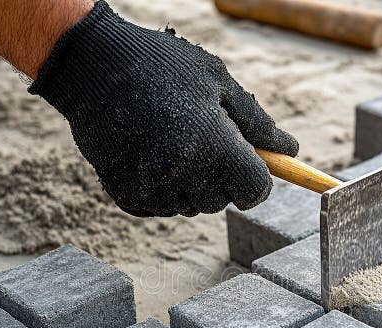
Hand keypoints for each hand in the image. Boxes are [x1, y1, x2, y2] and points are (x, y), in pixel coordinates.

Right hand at [29, 1, 297, 216]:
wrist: (91, 66)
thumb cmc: (162, 66)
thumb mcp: (218, 83)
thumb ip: (257, 123)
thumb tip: (290, 151)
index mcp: (212, 145)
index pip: (256, 191)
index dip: (259, 179)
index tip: (251, 164)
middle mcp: (181, 174)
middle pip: (224, 201)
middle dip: (224, 177)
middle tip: (205, 139)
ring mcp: (151, 188)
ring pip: (193, 206)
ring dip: (194, 184)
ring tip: (175, 141)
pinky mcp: (126, 196)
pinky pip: (163, 207)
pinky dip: (166, 189)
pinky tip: (153, 153)